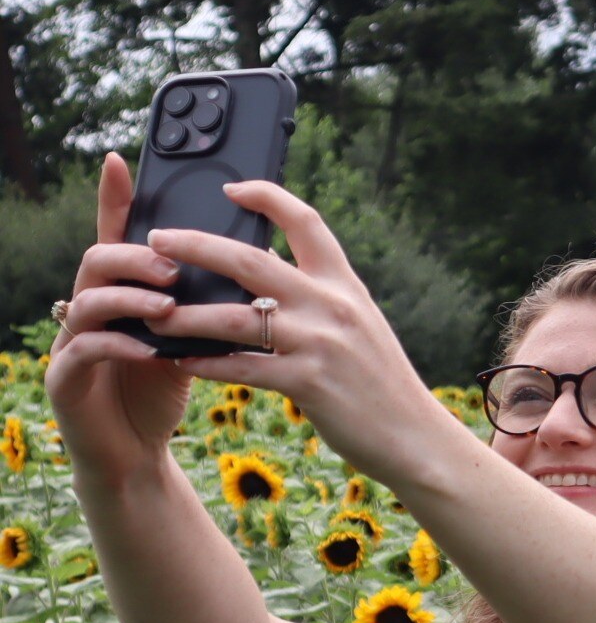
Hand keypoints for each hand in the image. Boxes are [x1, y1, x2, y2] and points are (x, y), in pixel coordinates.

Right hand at [44, 154, 192, 482]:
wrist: (135, 453)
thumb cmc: (162, 389)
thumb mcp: (187, 338)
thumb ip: (200, 302)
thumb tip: (253, 262)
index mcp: (120, 294)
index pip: (115, 237)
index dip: (113, 200)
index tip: (122, 162)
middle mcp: (89, 310)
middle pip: (98, 259)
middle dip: (135, 257)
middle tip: (174, 267)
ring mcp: (71, 342)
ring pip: (86, 301)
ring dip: (130, 300)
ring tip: (168, 306)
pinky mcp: (65, 379)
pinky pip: (84, 351)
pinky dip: (119, 346)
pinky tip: (150, 351)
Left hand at [139, 182, 436, 483]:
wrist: (415, 435)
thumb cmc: (382, 384)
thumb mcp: (361, 326)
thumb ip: (322, 299)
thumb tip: (275, 272)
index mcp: (345, 285)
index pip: (306, 222)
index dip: (267, 196)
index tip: (233, 187)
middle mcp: (332, 305)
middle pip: (250, 260)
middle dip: (196, 245)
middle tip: (157, 238)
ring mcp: (319, 343)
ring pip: (233, 317)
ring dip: (186, 314)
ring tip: (153, 312)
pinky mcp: (307, 383)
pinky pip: (241, 367)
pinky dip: (205, 363)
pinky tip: (180, 361)